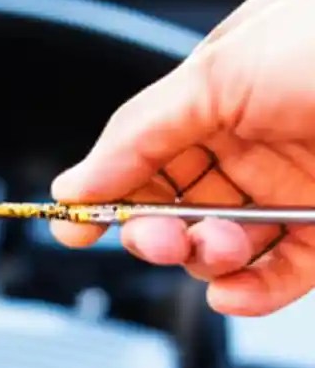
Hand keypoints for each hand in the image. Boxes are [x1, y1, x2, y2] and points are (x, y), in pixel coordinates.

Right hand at [51, 0, 314, 316]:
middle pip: (176, 207)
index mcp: (219, 95)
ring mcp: (295, 189)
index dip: (105, 192)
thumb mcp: (217, 74)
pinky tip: (232, 291)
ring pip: (222, 246)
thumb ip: (139, 135)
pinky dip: (248, 293)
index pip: (143, 156)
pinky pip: (279, 275)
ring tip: (212, 248)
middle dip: (154, 231)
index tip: (75, 227)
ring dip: (203, 259)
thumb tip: (76, 182)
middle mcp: (256, 143)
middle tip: (153, 237)